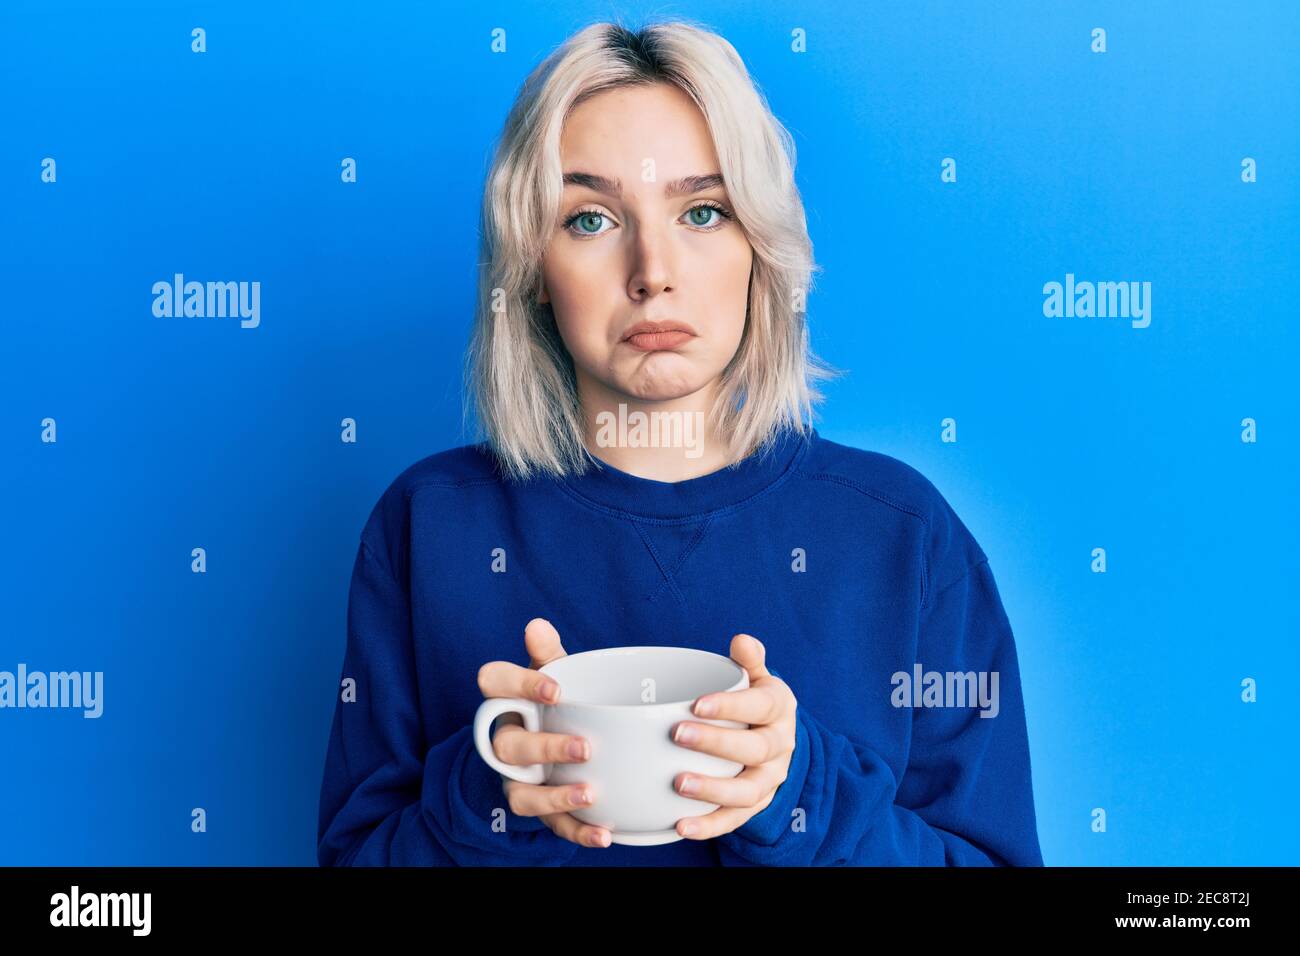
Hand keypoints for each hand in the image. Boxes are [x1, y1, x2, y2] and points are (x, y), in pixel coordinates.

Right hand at [475, 618, 611, 847]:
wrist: (546, 747)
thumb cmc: (553, 700)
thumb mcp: (552, 672)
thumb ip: (549, 652)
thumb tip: (537, 624)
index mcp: (506, 699)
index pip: (494, 684)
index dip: (519, 686)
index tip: (556, 689)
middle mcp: (504, 740)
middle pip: (509, 746)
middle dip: (545, 748)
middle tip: (584, 748)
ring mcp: (518, 778)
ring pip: (522, 793)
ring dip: (555, 797)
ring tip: (590, 794)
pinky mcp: (538, 807)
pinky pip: (551, 826)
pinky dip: (577, 832)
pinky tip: (604, 834)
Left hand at [669, 634, 796, 839]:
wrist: (776, 740)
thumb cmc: (755, 702)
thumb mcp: (757, 677)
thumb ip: (749, 660)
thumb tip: (741, 639)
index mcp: (779, 708)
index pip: (761, 705)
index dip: (730, 705)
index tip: (696, 703)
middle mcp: (780, 746)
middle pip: (754, 748)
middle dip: (716, 743)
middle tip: (677, 734)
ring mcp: (770, 779)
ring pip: (747, 790)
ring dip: (713, 789)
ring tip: (679, 784)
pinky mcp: (757, 805)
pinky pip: (735, 820)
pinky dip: (709, 826)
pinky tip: (682, 826)